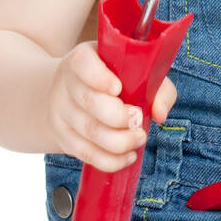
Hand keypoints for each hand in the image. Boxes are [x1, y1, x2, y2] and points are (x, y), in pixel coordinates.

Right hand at [46, 42, 175, 173]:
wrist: (73, 94)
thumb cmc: (116, 80)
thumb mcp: (137, 74)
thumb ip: (157, 88)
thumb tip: (160, 114)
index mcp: (82, 60)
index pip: (82, 63)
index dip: (99, 77)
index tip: (118, 88)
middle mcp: (66, 82)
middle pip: (88, 101)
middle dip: (119, 117)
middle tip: (138, 121)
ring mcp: (60, 110)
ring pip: (88, 131)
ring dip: (119, 142)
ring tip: (139, 139)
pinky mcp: (61, 136)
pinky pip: (84, 153)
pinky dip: (109, 160)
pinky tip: (127, 157)